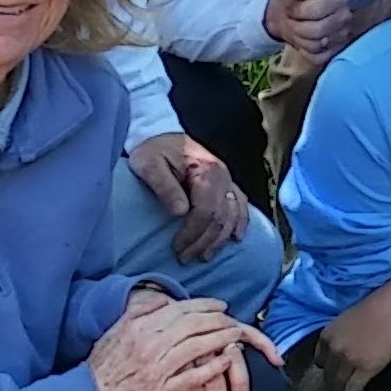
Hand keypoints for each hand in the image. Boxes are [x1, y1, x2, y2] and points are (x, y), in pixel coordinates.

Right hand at [88, 296, 278, 390]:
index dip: (203, 305)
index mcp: (139, 328)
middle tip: (231, 318)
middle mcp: (149, 345)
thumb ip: (138, 312)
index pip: (179, 310)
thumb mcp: (115, 332)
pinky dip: (212, 368)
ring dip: (220, 339)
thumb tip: (160, 297)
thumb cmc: (103, 366)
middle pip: (192, 326)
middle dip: (217, 320)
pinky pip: (193, 377)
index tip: (219, 305)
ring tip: (235, 334)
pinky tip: (226, 360)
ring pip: (196, 348)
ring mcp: (157, 369)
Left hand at [130, 132, 248, 261]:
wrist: (158, 132)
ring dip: (220, 238)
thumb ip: (165, 188)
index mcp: (205, 170)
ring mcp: (226, 177)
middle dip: (204, 241)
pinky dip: (240, 222)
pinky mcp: (225, 180)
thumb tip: (181, 212)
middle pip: (221, 216)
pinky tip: (236, 237)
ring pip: (233, 214)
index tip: (178, 248)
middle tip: (186, 258)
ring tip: (205, 256)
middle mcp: (222, 174)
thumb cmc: (152, 150)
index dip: (193, 233)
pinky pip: (240, 203)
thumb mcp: (150, 165)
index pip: (206, 210)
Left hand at [265, 0, 353, 60]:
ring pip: (316, 45)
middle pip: (316, 31)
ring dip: (300, 38)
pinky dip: (306, 51)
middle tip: (294, 17)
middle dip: (297, 25)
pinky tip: (305, 41)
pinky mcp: (336, 52)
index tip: (295, 3)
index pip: (315, 11)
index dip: (298, 10)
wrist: (288, 15)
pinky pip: (318, 58)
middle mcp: (346, 16)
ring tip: (299, 27)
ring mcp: (343, 35)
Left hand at [311, 281, 390, 390]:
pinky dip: (358, 389)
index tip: (339, 366)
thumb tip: (338, 353)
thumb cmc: (374, 308)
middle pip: (327, 375)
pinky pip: (353, 389)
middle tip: (349, 377)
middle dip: (337, 377)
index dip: (331, 365)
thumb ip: (338, 336)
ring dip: (347, 385)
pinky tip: (363, 385)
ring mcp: (348, 359)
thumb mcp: (346, 320)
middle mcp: (334, 349)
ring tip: (356, 382)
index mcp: (326, 336)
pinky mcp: (365, 368)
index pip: (320, 361)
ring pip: (339, 385)